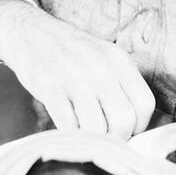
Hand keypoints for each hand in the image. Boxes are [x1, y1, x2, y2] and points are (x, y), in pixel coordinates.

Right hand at [0, 0, 154, 137]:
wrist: (30, 32)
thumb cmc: (71, 53)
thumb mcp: (103, 59)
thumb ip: (120, 86)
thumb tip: (133, 129)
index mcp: (119, 60)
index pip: (145, 104)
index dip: (139, 127)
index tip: (126, 132)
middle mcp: (100, 67)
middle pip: (124, 120)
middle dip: (116, 140)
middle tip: (104, 141)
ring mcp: (74, 76)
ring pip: (96, 127)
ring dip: (92, 142)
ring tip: (85, 138)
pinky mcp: (49, 86)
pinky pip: (67, 125)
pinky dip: (70, 137)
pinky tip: (67, 132)